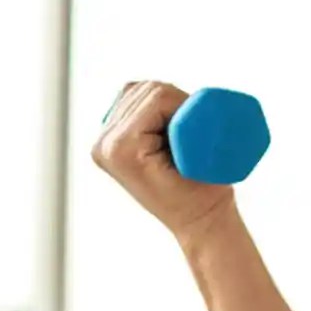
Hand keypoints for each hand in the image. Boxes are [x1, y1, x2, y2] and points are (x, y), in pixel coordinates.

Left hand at [92, 81, 236, 239]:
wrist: (197, 221)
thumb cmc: (205, 197)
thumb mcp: (200, 160)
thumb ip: (188, 127)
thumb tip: (188, 104)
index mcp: (121, 147)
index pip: (157, 97)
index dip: (187, 104)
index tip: (200, 129)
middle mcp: (105, 142)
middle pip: (146, 89)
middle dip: (177, 101)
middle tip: (195, 130)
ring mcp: (105, 141)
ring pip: (139, 90)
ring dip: (167, 102)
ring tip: (182, 130)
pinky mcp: (112, 140)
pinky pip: (131, 101)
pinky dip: (153, 103)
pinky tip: (166, 121)